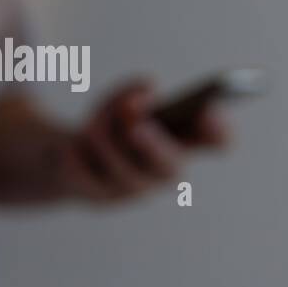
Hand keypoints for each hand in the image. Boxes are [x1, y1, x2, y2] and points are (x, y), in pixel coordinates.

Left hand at [58, 79, 228, 201]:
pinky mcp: (100, 199)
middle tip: (136, 125)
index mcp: (184, 142)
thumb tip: (146, 87)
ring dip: (105, 140)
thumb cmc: (107, 126)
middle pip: (171, 167)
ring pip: (125, 171)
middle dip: (155, 146)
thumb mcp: (115, 103)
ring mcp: (134, 190)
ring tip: (90, 124)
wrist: (68, 157)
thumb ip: (130, 94)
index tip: (208, 109)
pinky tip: (71, 147)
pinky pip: (91, 180)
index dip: (220, 130)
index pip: (219, 141)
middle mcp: (165, 171)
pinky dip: (78, 157)